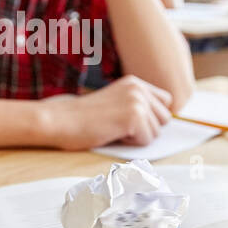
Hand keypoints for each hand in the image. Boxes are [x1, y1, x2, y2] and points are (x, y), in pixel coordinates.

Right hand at [38, 75, 173, 149]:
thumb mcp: (116, 103)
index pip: (166, 101)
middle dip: (146, 129)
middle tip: (118, 125)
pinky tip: (111, 133)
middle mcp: (139, 89)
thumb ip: (138, 106)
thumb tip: (164, 122)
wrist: (60, 121)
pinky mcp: (133, 117)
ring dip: (137, 137)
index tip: (133, 122)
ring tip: (113, 128)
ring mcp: (137, 102)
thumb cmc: (84, 118)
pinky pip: (145, 141)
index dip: (153, 117)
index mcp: (135, 83)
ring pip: (156, 133)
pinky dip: (130, 144)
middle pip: (164, 119)